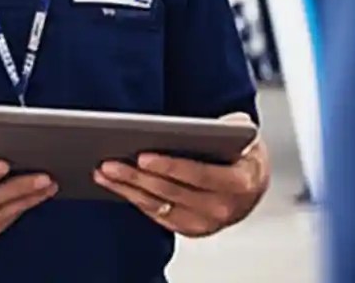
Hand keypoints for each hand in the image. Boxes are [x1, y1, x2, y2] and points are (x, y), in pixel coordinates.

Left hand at [93, 112, 269, 237]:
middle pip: (172, 192)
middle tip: (110, 162)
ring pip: (159, 205)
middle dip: (138, 177)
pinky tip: (113, 183)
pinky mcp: (190, 229)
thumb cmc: (240, 149)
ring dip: (128, 188)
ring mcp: (207, 223)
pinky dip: (133, 197)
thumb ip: (227, 126)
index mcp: (241, 182)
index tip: (143, 156)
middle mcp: (224, 208)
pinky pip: (156, 213)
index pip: (201, 175)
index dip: (170, 166)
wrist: (251, 179)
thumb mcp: (241, 132)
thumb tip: (201, 125)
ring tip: (103, 170)